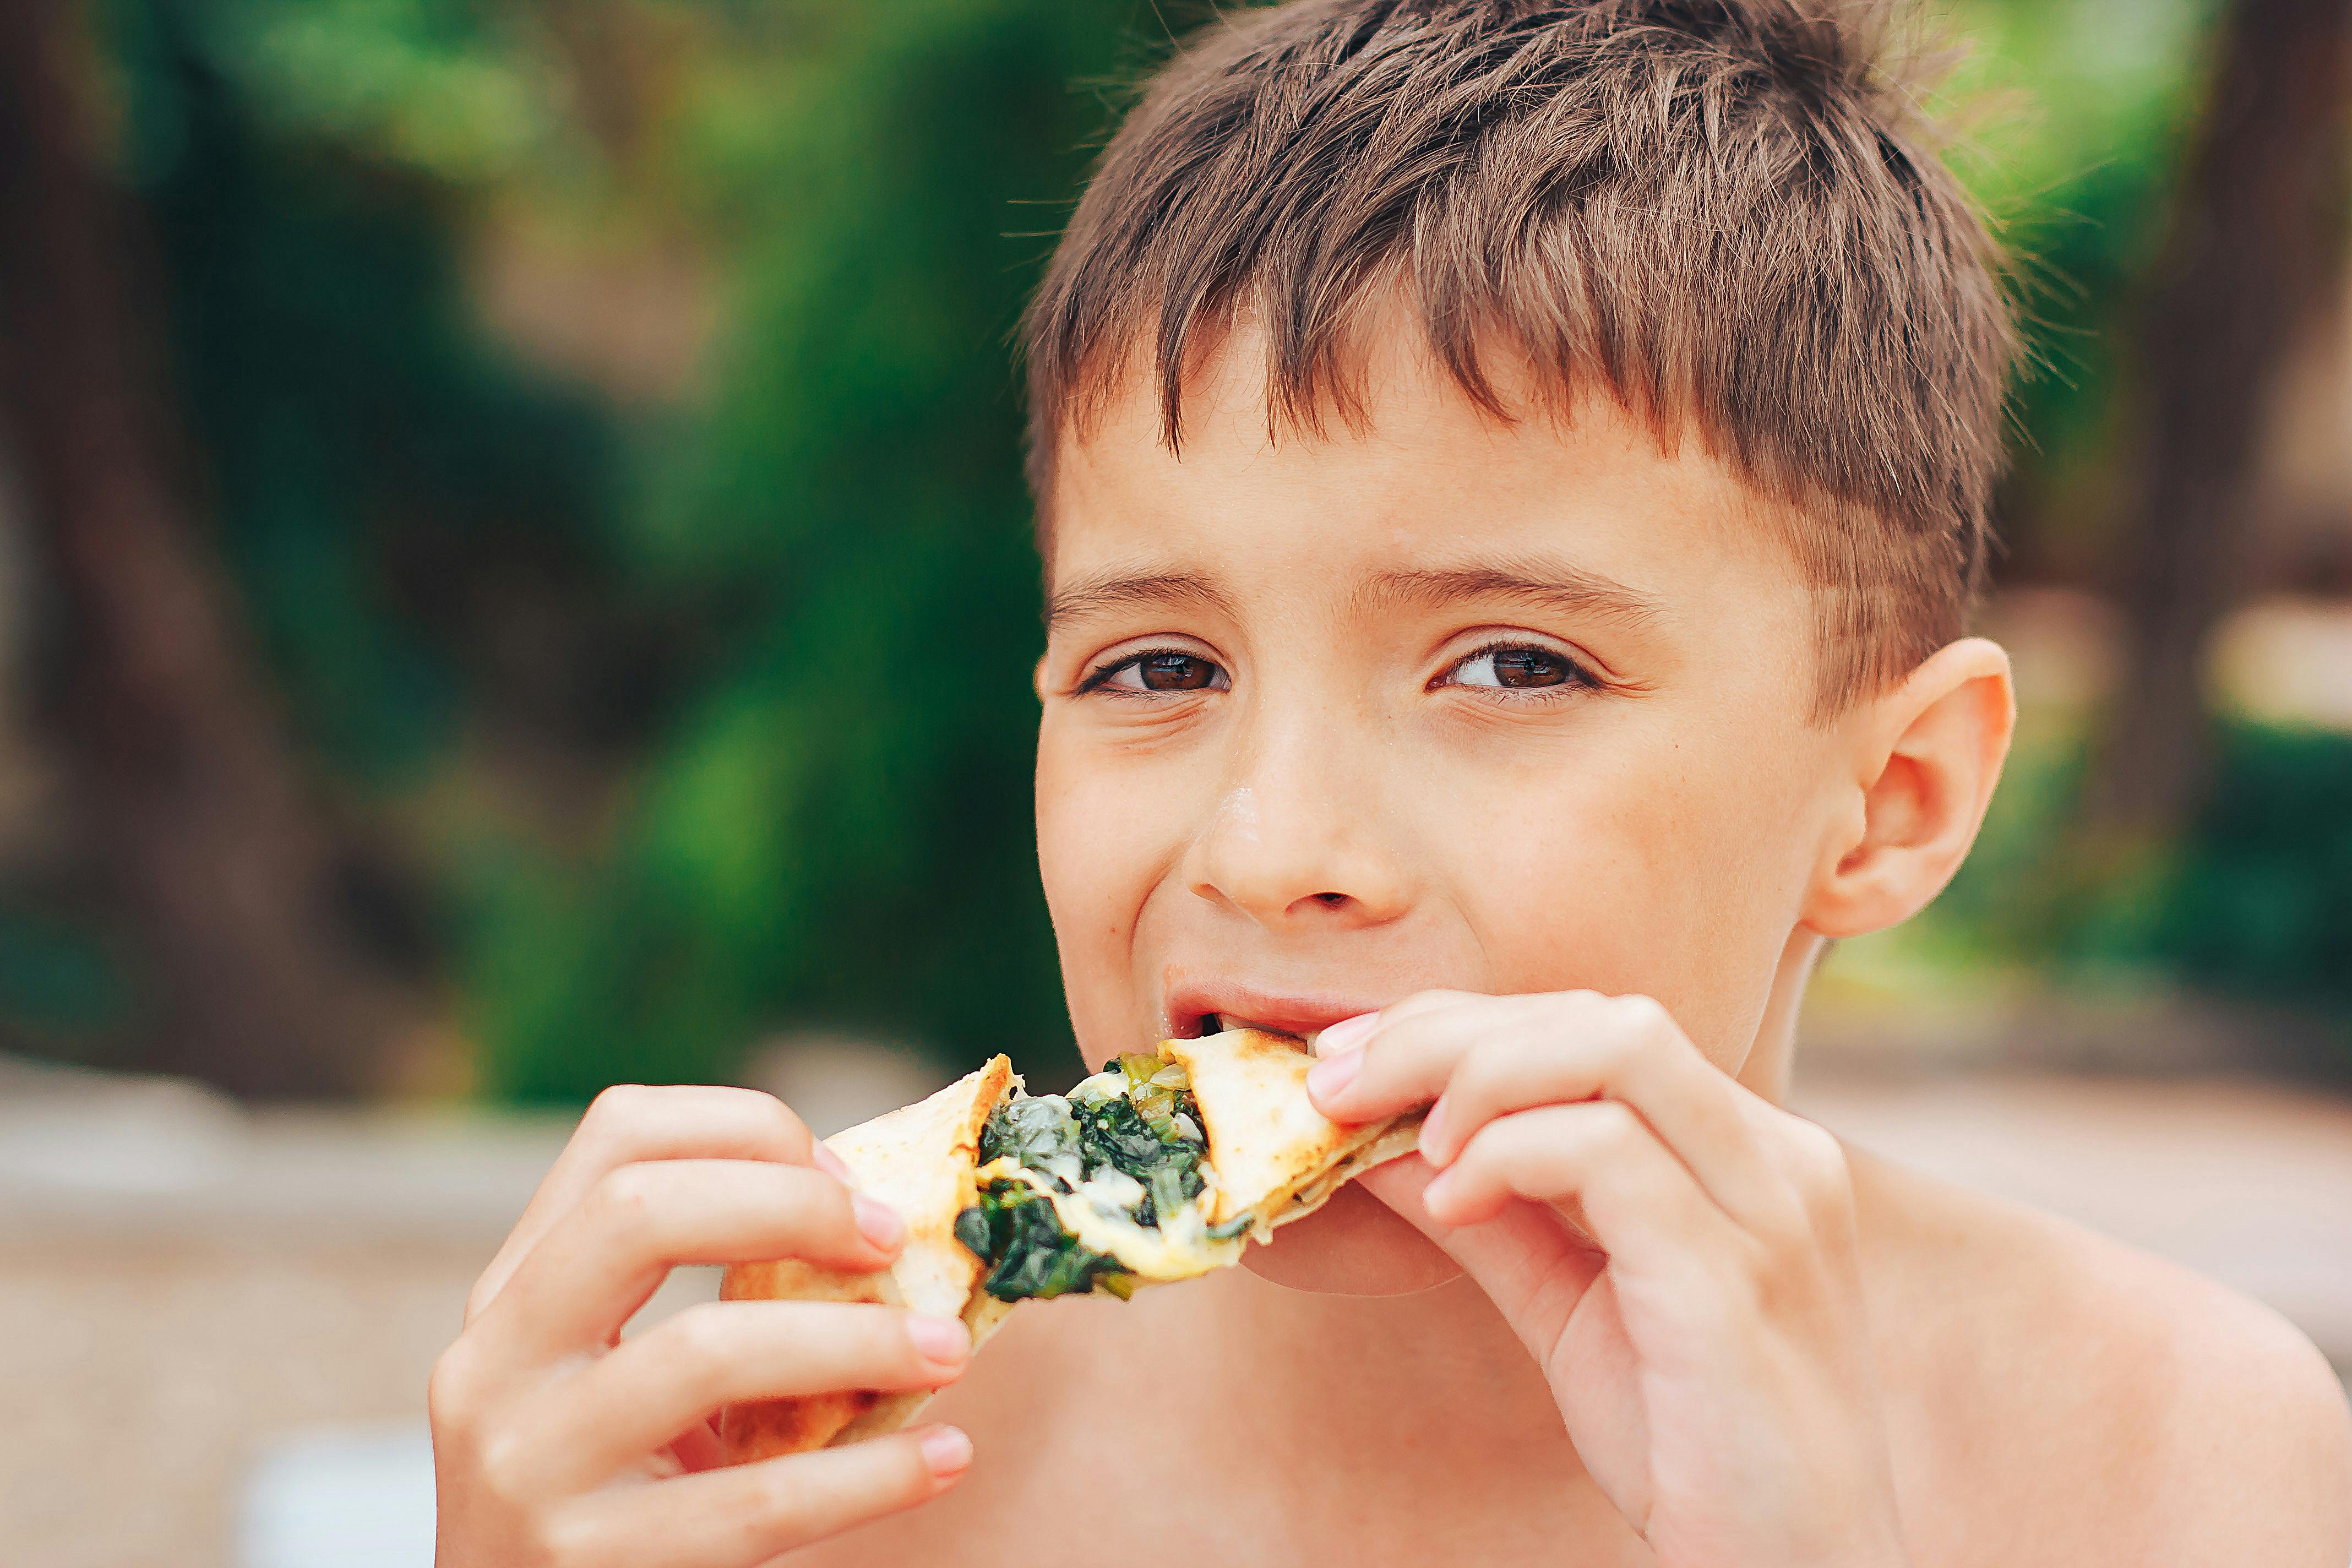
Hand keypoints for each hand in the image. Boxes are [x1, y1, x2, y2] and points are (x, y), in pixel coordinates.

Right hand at [430, 1085, 974, 1566]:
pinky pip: (756, 1502)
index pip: (618, 1134)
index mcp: (513, 1295)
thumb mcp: (620, 1383)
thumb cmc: (619, 1501)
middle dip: (793, 1205)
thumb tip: (890, 1226)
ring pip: (704, 1350)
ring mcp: (524, 1470)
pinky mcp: (583, 1567)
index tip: (847, 1174)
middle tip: (895, 1241)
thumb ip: (708, 1300)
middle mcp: (493, 1367)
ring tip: (947, 1352)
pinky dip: (873, 1474)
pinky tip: (944, 1458)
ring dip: (856, 1340)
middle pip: (639, 1212)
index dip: (749, 1127)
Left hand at [1308, 991, 1906, 1567]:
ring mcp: (1769, 1209)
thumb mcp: (1569, 1306)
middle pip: (1599, 1015)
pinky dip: (1506, 1156)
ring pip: (1615, 1046)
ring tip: (1403, 1138)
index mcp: (1745, 1151)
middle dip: (1444, 1029)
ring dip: (1476, 1072)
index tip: (1349, 1060)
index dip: (1461, 1024)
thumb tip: (1373, 1138)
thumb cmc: (1692, 1448)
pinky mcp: (1735, 1277)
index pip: (1595, 1024)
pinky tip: (1452, 1203)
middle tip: (1334, 1082)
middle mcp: (1775, 1157)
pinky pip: (1608, 1153)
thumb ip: (1489, 1215)